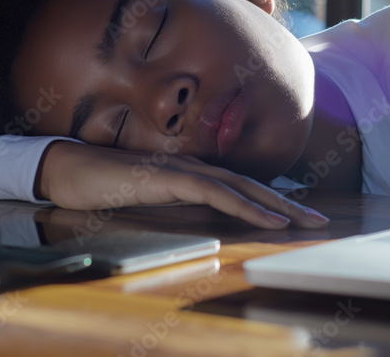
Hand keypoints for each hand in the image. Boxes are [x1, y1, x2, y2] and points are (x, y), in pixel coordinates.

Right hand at [34, 141, 328, 228]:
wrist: (69, 168)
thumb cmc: (106, 184)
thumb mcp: (150, 197)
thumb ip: (177, 201)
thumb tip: (202, 216)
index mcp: (193, 172)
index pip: (242, 186)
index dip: (273, 200)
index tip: (298, 216)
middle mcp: (196, 167)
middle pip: (253, 185)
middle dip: (289, 204)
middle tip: (319, 220)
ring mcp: (186, 170)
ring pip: (243, 188)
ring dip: (277, 207)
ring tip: (304, 222)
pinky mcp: (173, 179)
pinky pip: (218, 195)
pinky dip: (247, 207)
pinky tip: (267, 220)